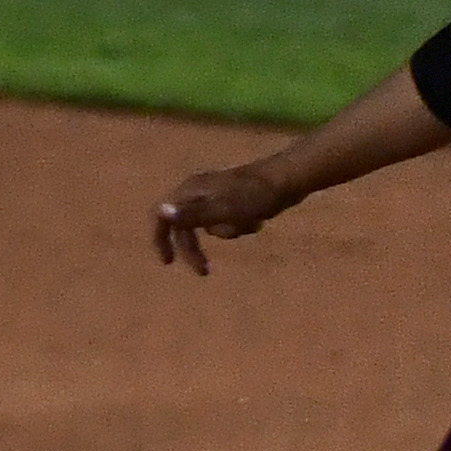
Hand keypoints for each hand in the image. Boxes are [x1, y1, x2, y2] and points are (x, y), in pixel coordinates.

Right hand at [153, 166, 285, 272]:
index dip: (160, 239)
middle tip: (204, 272)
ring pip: (211, 226)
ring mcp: (217, 195)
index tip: (168, 262)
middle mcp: (199, 191)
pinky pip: (229, 221)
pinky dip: (241, 225)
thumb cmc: (256, 195)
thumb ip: (192, 213)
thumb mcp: (223, 210)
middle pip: (185, 226)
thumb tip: (160, 210)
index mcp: (191, 191)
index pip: (162, 215)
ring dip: (229, 232)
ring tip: (251, 222)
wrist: (290, 178)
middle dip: (194, 249)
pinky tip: (258, 219)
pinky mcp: (234, 199)